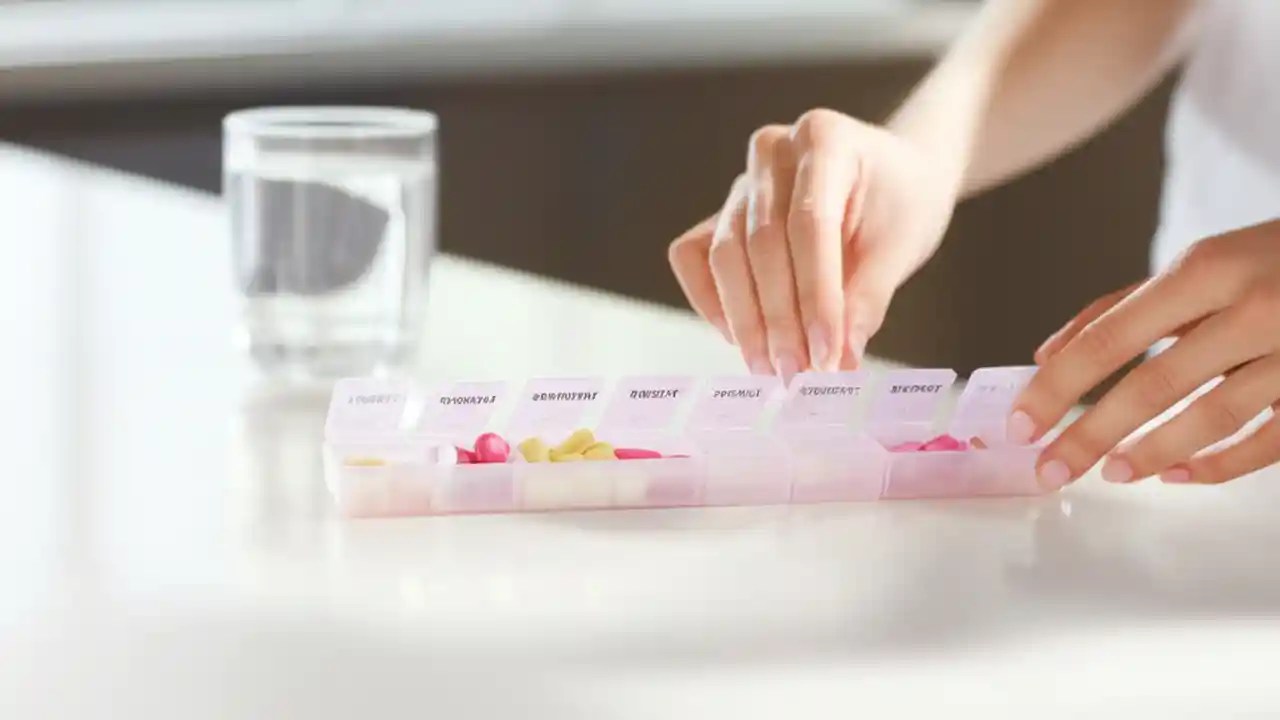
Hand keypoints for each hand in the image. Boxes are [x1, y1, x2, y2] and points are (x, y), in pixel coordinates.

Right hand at [668, 109, 958, 377]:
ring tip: (772, 368)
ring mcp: (740, 182)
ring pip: (725, 255)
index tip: (827, 355)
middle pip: (761, 242)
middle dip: (779, 318)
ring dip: (745, 320)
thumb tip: (837, 362)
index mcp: (824, 140)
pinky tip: (740, 338)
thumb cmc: (901, 203)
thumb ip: (867, 299)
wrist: (893, 178)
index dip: (816, 296)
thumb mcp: (902, 245)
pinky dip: (710, 301)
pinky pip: (694, 257)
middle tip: (797, 373)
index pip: (809, 225)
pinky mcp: (722, 214)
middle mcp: (773, 152)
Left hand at [1010, 218, 1279, 486]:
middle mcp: (1253, 307)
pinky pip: (1270, 440)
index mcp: (1207, 269)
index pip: (1111, 337)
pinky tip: (1177, 476)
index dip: (1059, 385)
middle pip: (1154, 385)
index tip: (1020, 423)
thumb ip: (1123, 307)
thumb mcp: (1202, 265)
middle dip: (1090, 434)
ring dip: (1152, 452)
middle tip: (1048, 470)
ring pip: (1213, 417)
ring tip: (1111, 473)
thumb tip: (1048, 355)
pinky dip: (1220, 464)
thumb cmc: (1277, 261)